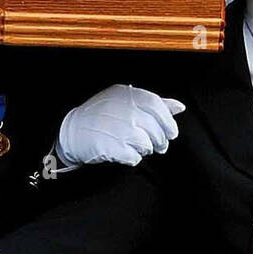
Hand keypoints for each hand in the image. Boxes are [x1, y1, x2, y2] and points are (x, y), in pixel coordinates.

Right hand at [55, 84, 184, 166]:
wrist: (72, 131)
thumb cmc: (102, 115)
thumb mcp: (125, 101)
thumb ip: (154, 103)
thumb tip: (180, 106)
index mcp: (127, 95)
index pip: (156, 105)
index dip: (168, 121)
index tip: (171, 133)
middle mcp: (123, 109)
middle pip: (155, 128)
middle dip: (160, 141)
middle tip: (159, 146)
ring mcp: (117, 128)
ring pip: (146, 144)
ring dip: (146, 149)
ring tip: (136, 147)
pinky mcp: (111, 146)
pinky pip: (134, 157)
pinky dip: (133, 158)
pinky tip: (126, 153)